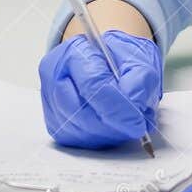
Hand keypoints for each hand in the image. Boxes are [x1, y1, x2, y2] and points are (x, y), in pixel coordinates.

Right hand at [38, 30, 161, 148]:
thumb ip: (140, 80)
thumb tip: (135, 107)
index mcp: (73, 51)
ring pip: (80, 130)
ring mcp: (51, 101)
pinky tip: (111, 126)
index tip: (138, 121)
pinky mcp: (54, 123)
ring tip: (125, 120)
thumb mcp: (139, 58)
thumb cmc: (120, 58)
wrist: (108, 61)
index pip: (93, 85)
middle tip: (136, 125)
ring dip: (108, 132)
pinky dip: (99, 138)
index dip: (117, 107)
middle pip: (82, 112)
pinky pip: (77, 139)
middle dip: (113, 124)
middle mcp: (55, 76)